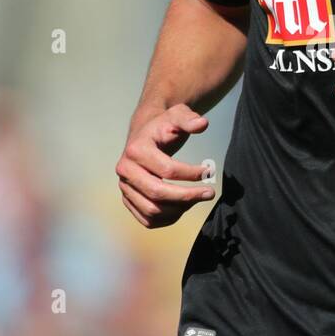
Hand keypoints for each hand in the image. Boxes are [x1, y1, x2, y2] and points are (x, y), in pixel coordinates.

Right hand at [116, 105, 214, 227]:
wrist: (145, 137)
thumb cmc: (163, 127)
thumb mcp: (176, 115)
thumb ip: (189, 118)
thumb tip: (202, 124)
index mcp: (136, 150)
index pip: (167, 170)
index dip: (191, 173)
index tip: (209, 171)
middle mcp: (125, 171)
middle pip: (157, 193)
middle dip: (188, 196)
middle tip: (209, 193)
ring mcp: (125, 188)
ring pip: (152, 210)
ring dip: (180, 209)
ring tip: (197, 198)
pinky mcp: (128, 200)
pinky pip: (148, 220)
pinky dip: (168, 219)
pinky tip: (184, 206)